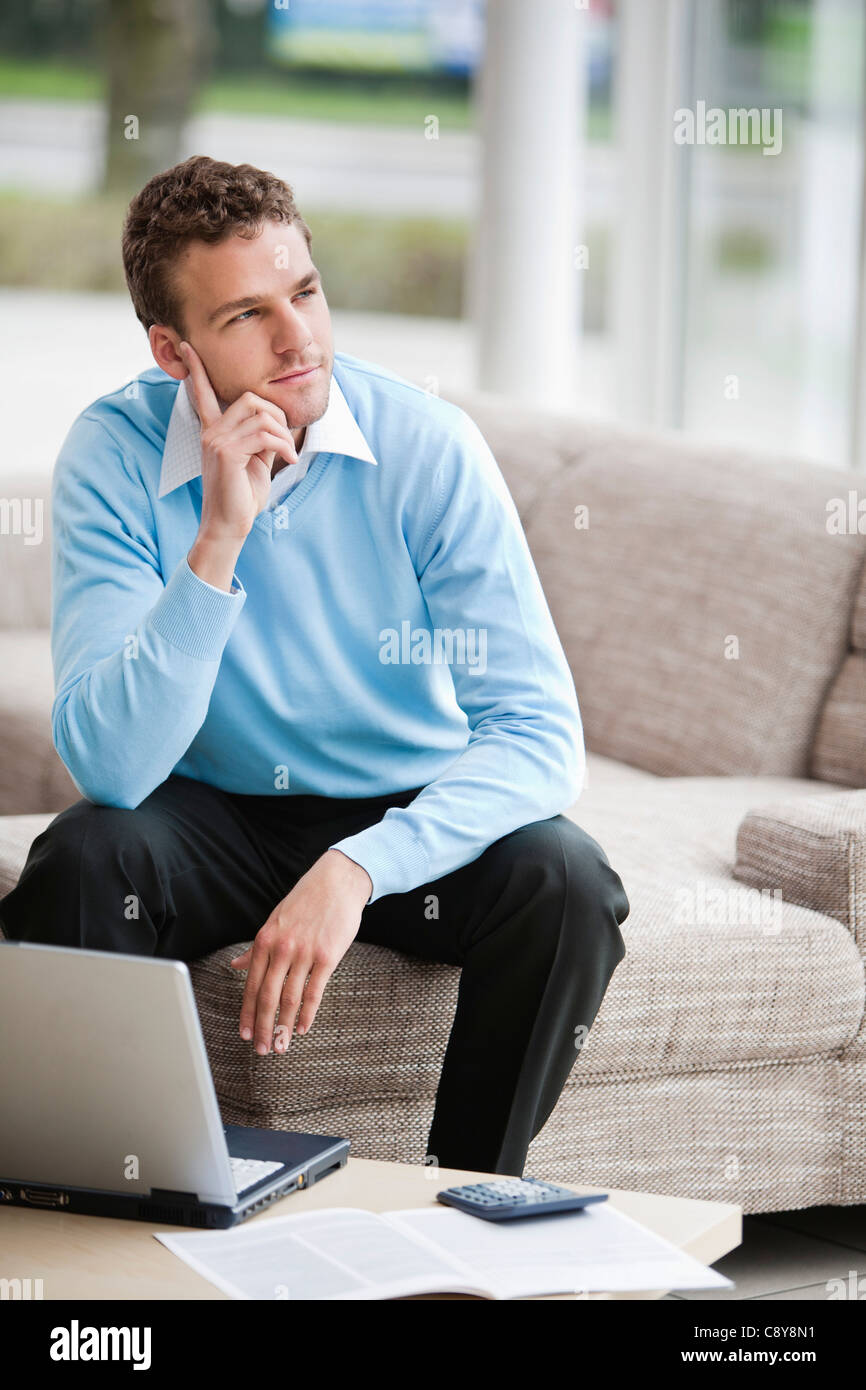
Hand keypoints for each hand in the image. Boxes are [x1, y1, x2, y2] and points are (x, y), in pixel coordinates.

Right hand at [179, 340, 297, 544]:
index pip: (202, 393)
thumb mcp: (254, 461)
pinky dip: (284, 446)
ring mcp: (216, 440)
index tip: (187, 346)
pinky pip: (264, 434)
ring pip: (261, 415)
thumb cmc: (243, 496)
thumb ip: (259, 438)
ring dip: (284, 434)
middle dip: (277, 415)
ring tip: (288, 455)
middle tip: (286, 440)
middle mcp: (211, 431)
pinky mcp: (226, 452)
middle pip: (250, 398)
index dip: (196, 369)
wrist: (230, 525)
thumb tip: (273, 422)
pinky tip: (289, 461)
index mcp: (214, 431)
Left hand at [230, 849, 372, 1053]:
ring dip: (283, 1027)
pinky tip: (303, 1028)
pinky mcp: (327, 956)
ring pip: (289, 999)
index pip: (250, 984)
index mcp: (264, 940)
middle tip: (260, 1050)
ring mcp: (304, 953)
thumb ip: (256, 947)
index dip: (246, 1013)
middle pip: (267, 996)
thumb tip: (235, 965)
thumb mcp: (275, 921)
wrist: (337, 881)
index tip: (243, 1033)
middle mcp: (281, 948)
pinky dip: (307, 1014)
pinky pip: (314, 992)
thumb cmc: (305, 901)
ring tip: (281, 1046)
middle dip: (262, 1027)